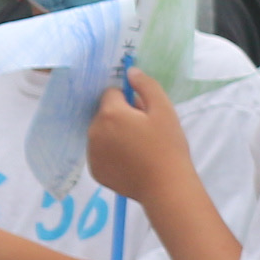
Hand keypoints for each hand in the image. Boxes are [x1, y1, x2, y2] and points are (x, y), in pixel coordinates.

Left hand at [84, 66, 195, 204]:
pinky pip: (101, 153)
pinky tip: (131, 163)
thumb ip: (147, 86)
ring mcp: (92, 152)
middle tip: (145, 133)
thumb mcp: (165, 111)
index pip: (111, 93)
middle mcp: (94, 130)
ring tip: (139, 150)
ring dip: (115, 135)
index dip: (129, 101)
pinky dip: (112, 155)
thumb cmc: (168, 147)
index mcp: (110, 113)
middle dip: (121, 118)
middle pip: (104, 113)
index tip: (145, 114)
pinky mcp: (94, 170)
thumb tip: (130, 71)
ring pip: (101, 133)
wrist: (166, 187)